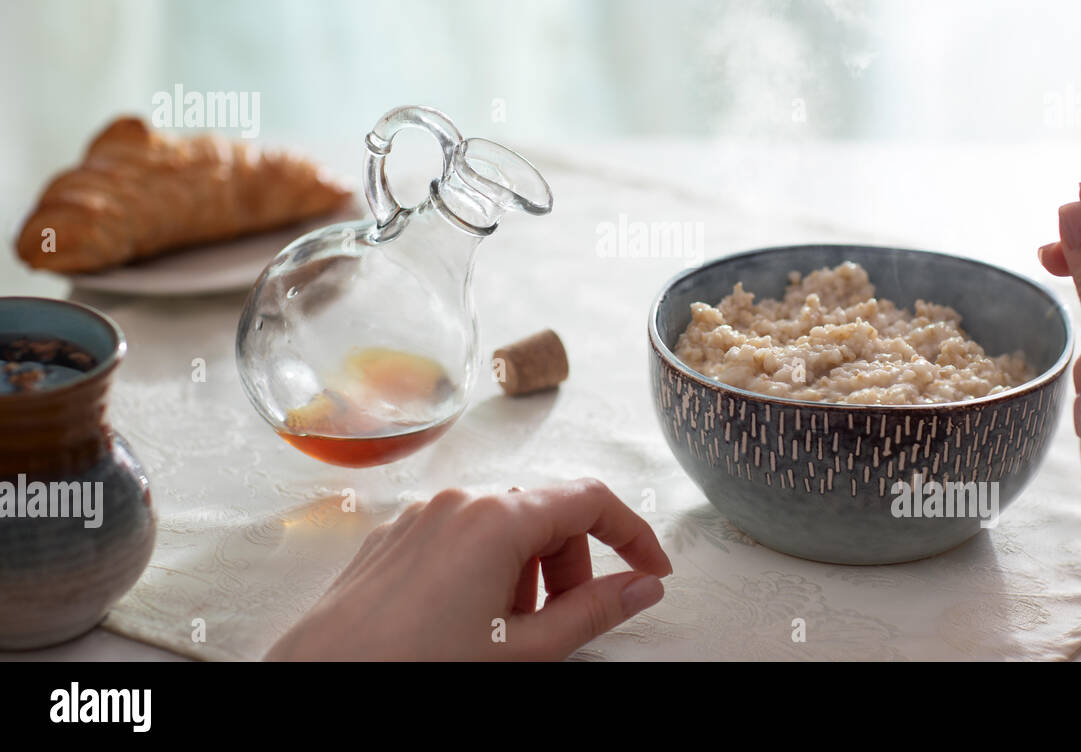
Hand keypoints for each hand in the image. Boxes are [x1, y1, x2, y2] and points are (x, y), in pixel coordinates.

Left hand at [265, 478, 672, 660]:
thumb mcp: (525, 652)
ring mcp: (420, 514)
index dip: (632, 534)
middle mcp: (458, 501)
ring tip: (506, 632)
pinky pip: (458, 534)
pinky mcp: (393, 534)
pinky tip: (468, 621)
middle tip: (563, 624)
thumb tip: (643, 586)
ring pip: (501, 524)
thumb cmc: (420, 671)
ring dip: (525, 571)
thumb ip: (594, 612)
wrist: (322, 685)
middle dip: (569, 564)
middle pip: (545, 512)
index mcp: (497, 519)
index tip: (652, 571)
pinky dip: (483, 568)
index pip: (591, 500)